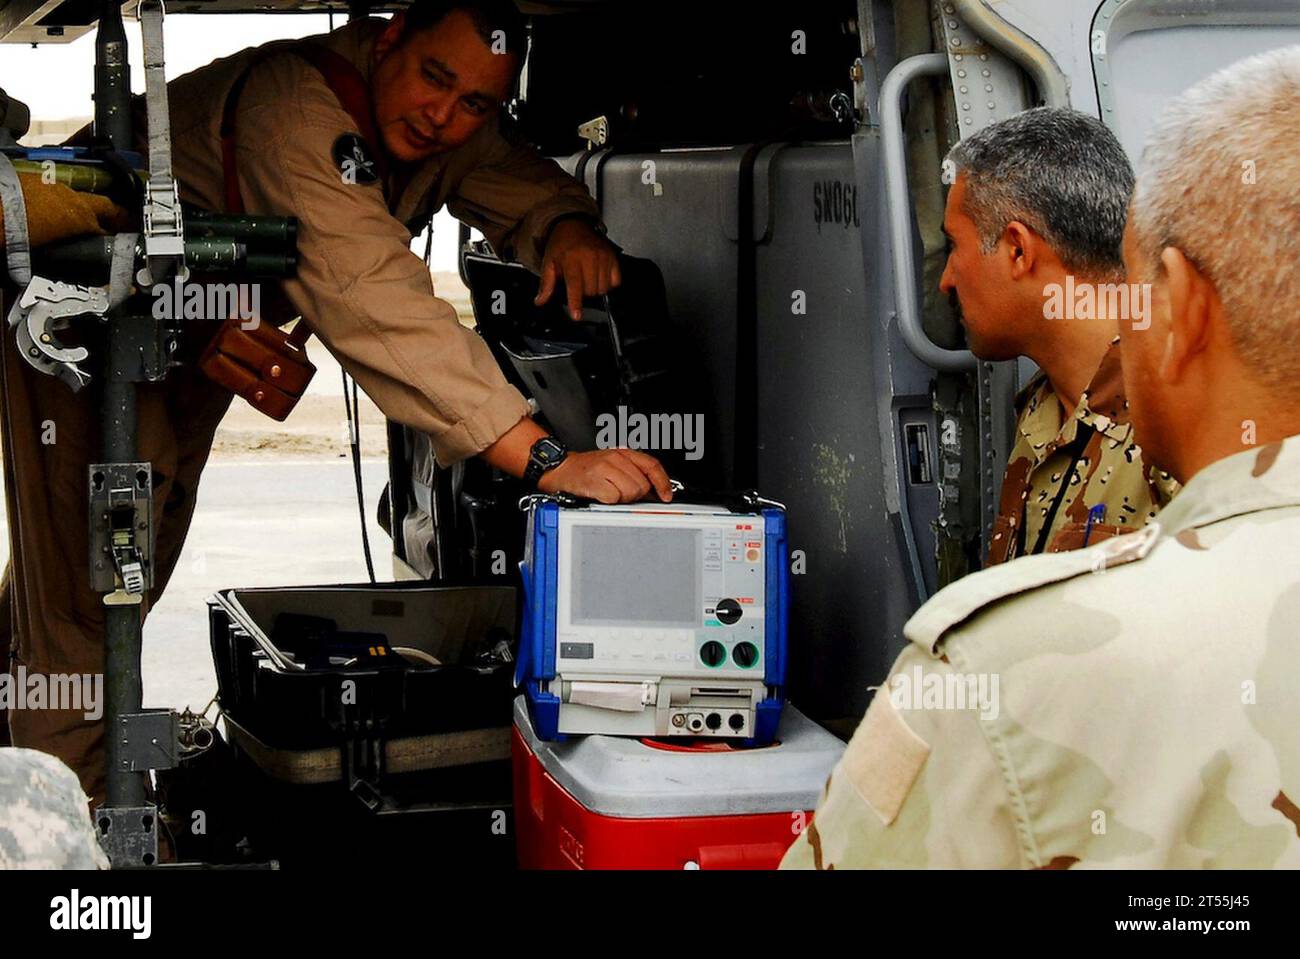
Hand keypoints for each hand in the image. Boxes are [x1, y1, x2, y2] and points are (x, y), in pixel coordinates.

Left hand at [534, 219, 621, 319]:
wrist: (573, 225)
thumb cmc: (560, 246)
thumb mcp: (548, 263)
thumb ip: (546, 284)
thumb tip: (540, 301)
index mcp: (571, 258)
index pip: (575, 285)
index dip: (576, 302)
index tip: (577, 315)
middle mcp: (589, 256)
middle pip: (591, 291)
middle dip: (584, 293)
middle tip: (577, 283)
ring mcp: (603, 256)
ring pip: (603, 288)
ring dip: (595, 290)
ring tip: (587, 279)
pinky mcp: (612, 256)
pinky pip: (615, 281)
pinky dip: (608, 284)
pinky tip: (599, 276)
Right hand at [537, 448, 672, 503]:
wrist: (559, 469)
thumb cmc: (586, 470)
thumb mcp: (612, 465)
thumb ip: (633, 474)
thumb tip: (654, 492)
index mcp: (623, 453)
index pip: (652, 465)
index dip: (663, 482)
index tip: (666, 496)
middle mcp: (615, 458)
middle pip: (642, 484)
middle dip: (635, 495)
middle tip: (621, 494)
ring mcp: (604, 468)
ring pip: (630, 492)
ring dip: (622, 499)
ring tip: (609, 494)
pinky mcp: (594, 481)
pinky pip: (614, 498)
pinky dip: (609, 501)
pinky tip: (600, 496)